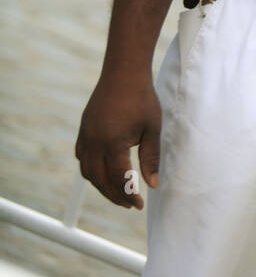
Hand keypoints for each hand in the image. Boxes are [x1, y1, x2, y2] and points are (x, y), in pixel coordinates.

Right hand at [75, 75, 161, 209]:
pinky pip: (81, 157)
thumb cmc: (142, 98)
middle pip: (100, 179)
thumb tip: (152, 185)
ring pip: (87, 171)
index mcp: (113, 142)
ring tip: (118, 192)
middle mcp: (94, 141)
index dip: (128, 194)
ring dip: (101, 185)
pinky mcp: (83, 129)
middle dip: (114, 195)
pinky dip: (91, 170)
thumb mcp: (152, 128)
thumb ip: (151, 158)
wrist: (124, 71)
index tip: (138, 205)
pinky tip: (103, 172)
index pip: (118, 178)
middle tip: (129, 204)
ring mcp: (86, 135)